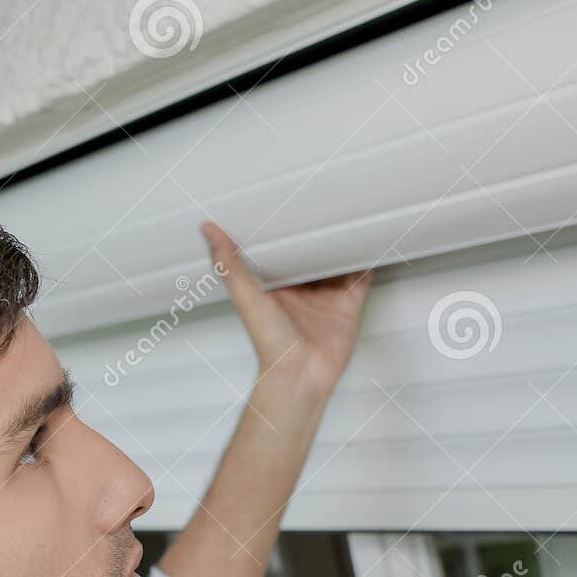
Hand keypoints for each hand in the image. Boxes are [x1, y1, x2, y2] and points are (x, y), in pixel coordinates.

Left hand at [200, 221, 372, 400]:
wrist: (300, 375)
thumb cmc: (270, 343)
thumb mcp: (245, 295)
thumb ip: (228, 263)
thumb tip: (208, 229)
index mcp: (276, 287)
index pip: (281, 251)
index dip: (284, 231)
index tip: (286, 204)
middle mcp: (302, 291)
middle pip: (312, 255)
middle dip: (317, 233)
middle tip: (323, 201)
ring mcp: (326, 298)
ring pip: (337, 263)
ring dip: (342, 243)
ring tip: (348, 214)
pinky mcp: (348, 306)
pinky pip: (360, 279)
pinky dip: (365, 261)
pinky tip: (368, 241)